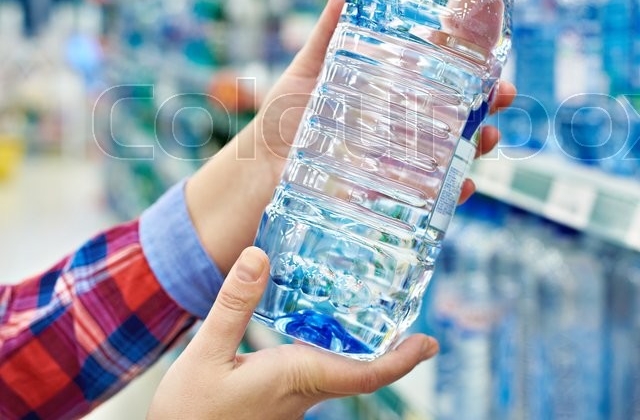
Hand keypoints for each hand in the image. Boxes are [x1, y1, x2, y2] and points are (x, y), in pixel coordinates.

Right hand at [148, 247, 437, 419]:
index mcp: (297, 378)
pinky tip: (320, 325)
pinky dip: (333, 348)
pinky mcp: (279, 397)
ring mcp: (293, 397)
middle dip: (391, 347)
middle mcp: (303, 390)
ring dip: (362, 346)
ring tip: (371, 309)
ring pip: (341, 370)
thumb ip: (234, 305)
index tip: (430, 343)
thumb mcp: (206, 352)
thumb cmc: (189, 412)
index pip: (365, 375)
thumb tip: (260, 255)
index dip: (402, 359)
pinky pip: (319, 371)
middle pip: (361, 369)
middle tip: (411, 319)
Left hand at [186, 0, 516, 272]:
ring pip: (452, 152)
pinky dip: (450, 192)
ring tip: (486, 140)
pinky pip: (429, 196)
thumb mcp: (307, 70)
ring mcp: (398, 163)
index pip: (439, 75)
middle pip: (456, 114)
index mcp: (387, 93)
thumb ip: (329, 30)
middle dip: (488, 105)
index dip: (469, 65)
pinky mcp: (390, 196)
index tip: (492, 53)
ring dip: (477, 146)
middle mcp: (400, 127)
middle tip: (504, 96)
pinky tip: (461, 187)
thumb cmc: (281, 119)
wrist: (257, 175)